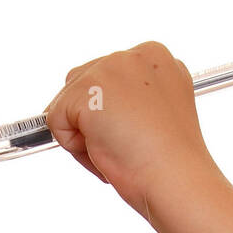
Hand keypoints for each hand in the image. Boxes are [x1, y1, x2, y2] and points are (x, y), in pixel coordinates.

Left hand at [42, 41, 225, 229]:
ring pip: (68, 102)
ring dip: (83, 132)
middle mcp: (133, 54)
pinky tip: (106, 150)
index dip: (111, 114)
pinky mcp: (86, 91)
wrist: (176, 179)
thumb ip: (131, 98)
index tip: (135, 134)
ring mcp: (109, 69)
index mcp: (155, 58)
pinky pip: (55, 120)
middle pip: (83, 84)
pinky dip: (72, 146)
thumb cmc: (171, 160)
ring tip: (117, 147)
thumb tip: (100, 106)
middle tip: (126, 144)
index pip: (107, 78)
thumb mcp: (156, 114)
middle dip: (93, 121)